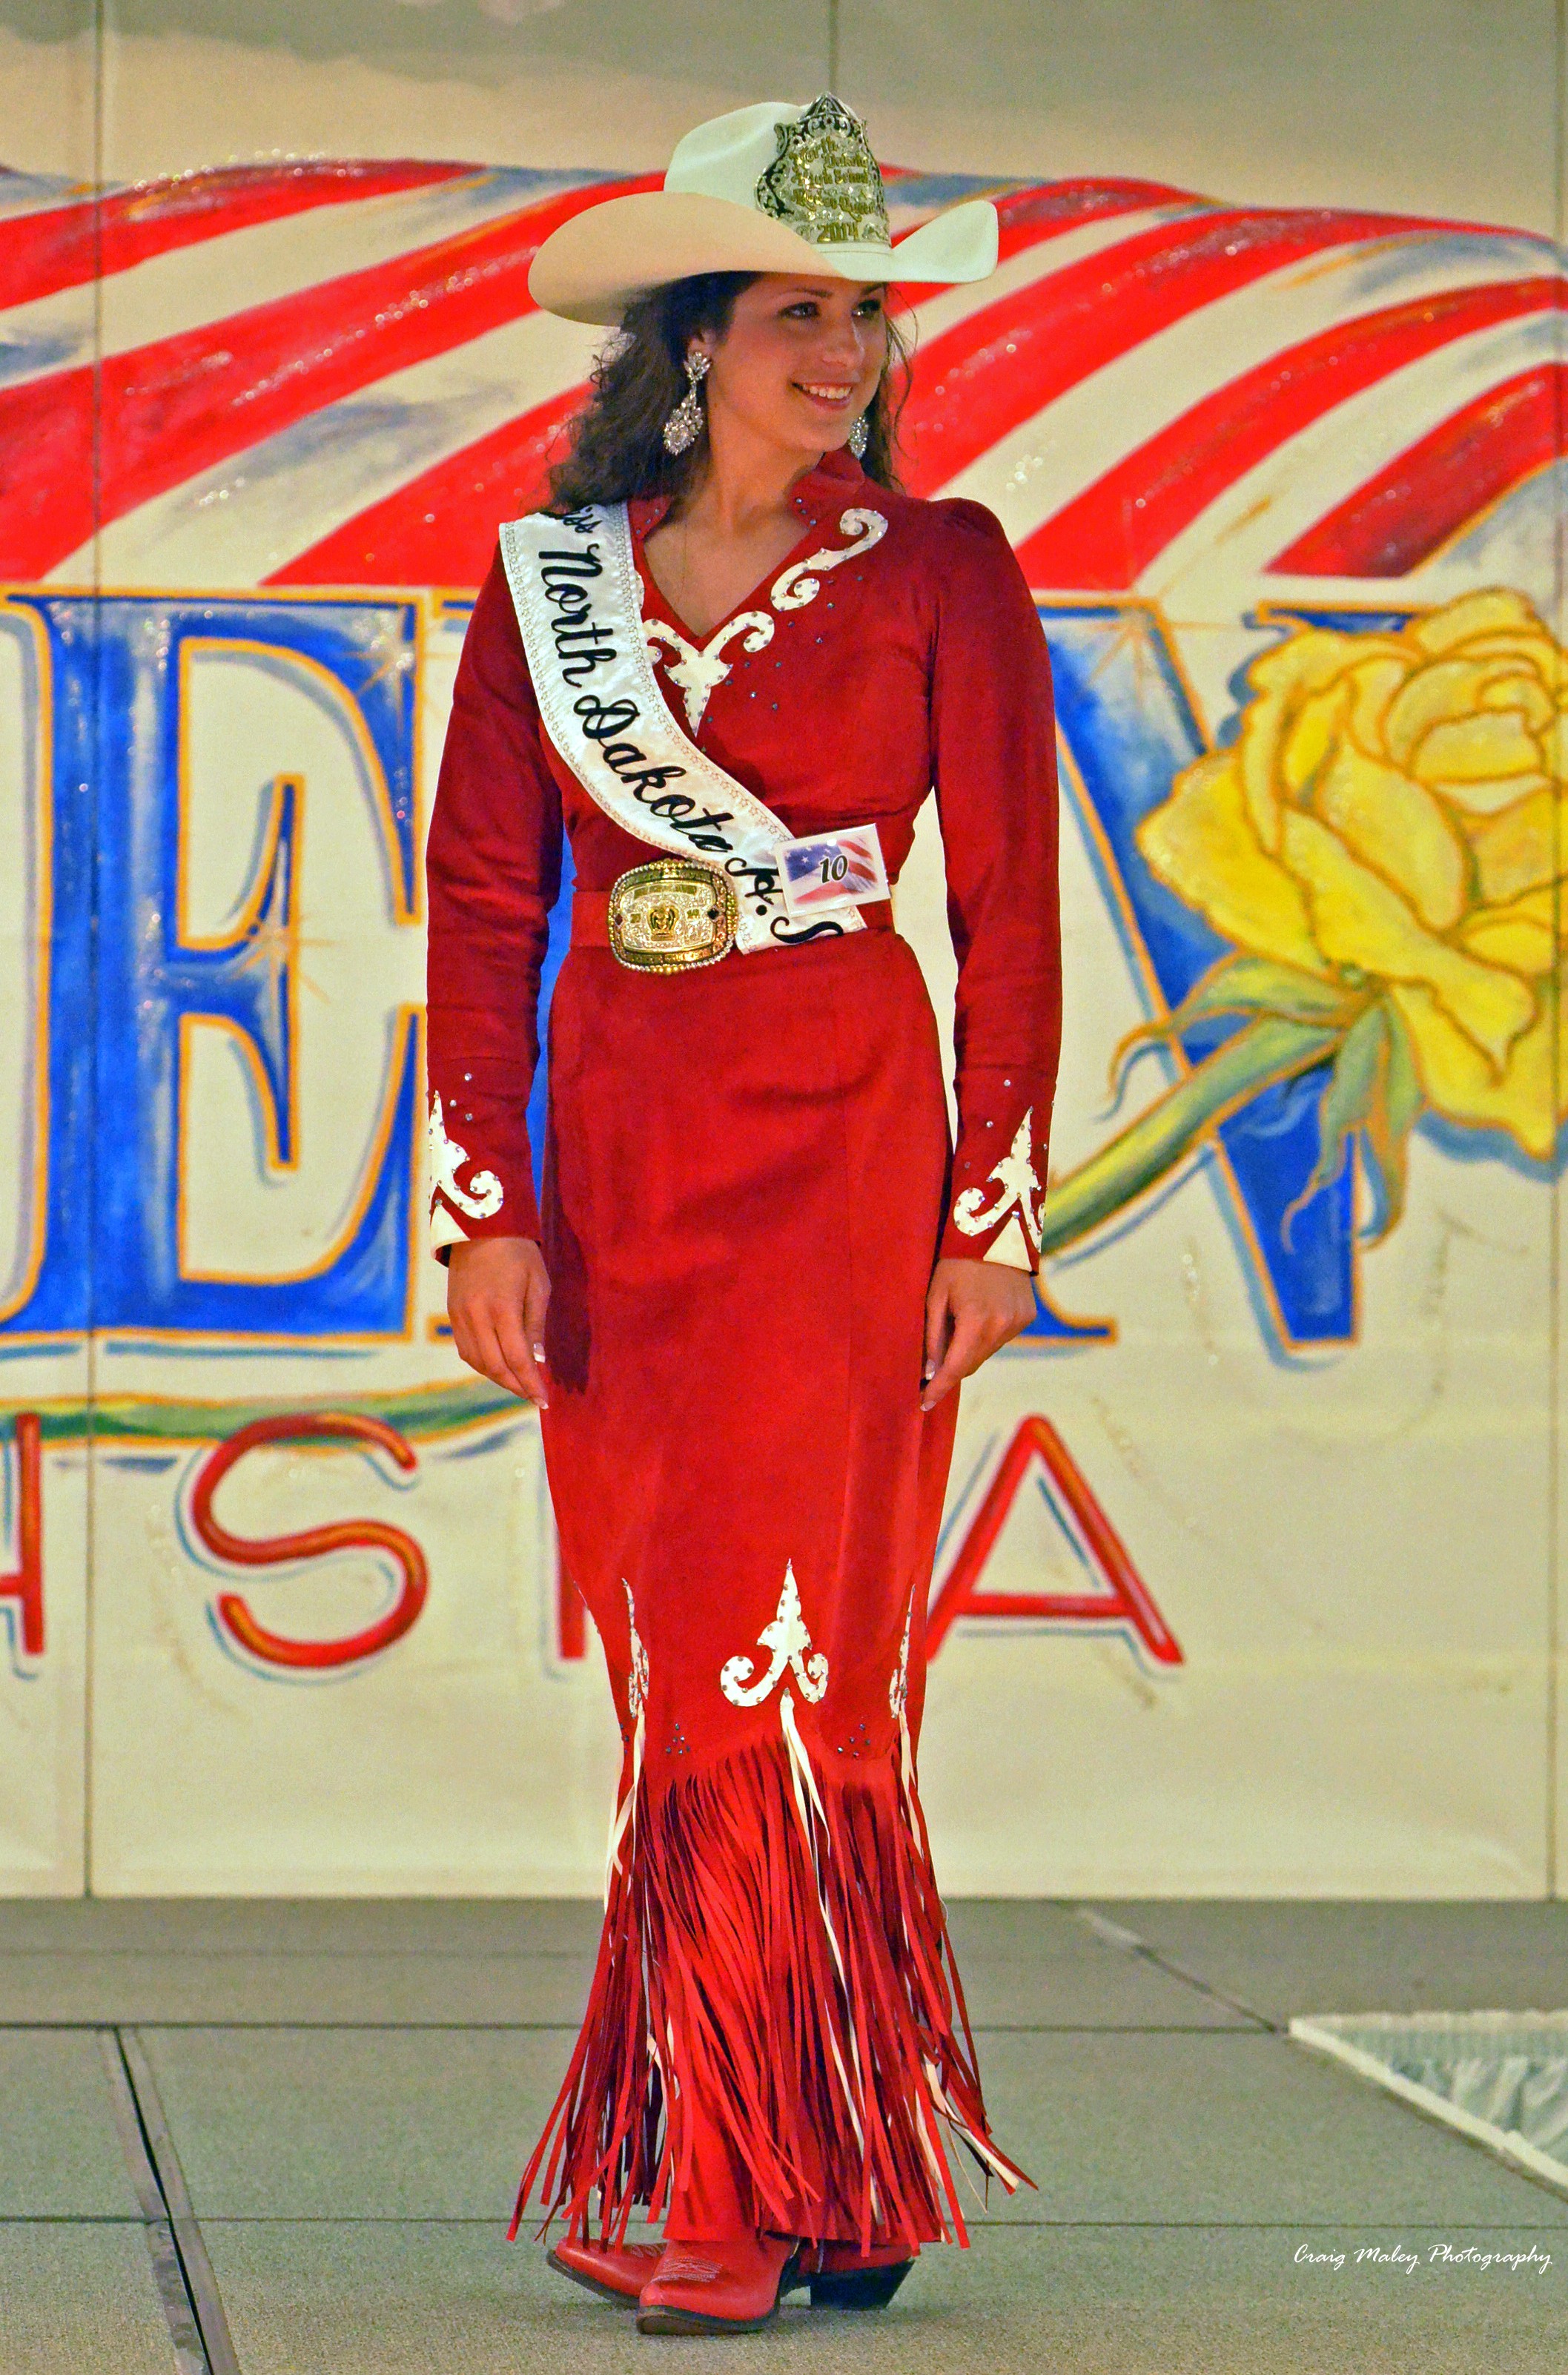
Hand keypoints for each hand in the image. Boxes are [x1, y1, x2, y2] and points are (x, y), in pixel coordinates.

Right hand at [446, 1236, 551, 1406]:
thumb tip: (537, 1359)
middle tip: (534, 1395)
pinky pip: (465, 1350)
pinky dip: (483, 1364)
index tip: (544, 1401)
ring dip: (499, 1378)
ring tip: (519, 1384)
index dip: (531, 1383)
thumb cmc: (518, 1253)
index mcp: (502, 1308)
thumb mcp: (538, 1284)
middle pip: (495, 1366)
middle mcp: (476, 1317)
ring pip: (477, 1362)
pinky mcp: (451, 1314)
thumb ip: (536, 1323)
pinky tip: (498, 1366)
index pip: (517, 1358)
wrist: (478, 1227)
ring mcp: (460, 1317)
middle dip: (516, 1386)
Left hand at [921, 1256, 1035, 1410]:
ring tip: (957, 1324)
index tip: (923, 1404)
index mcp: (976, 1322)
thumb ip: (933, 1335)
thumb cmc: (957, 1262)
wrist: (996, 1234)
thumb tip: (930, 1371)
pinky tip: (979, 1313)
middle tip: (931, 1364)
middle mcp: (1001, 1327)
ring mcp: (1018, 1323)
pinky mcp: (1027, 1317)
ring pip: (986, 1353)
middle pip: (971, 1364)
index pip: (954, 1368)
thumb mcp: (936, 1295)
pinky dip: (987, 1336)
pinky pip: (1001, 1338)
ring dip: (969, 1350)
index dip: (937, 1388)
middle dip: (950, 1369)